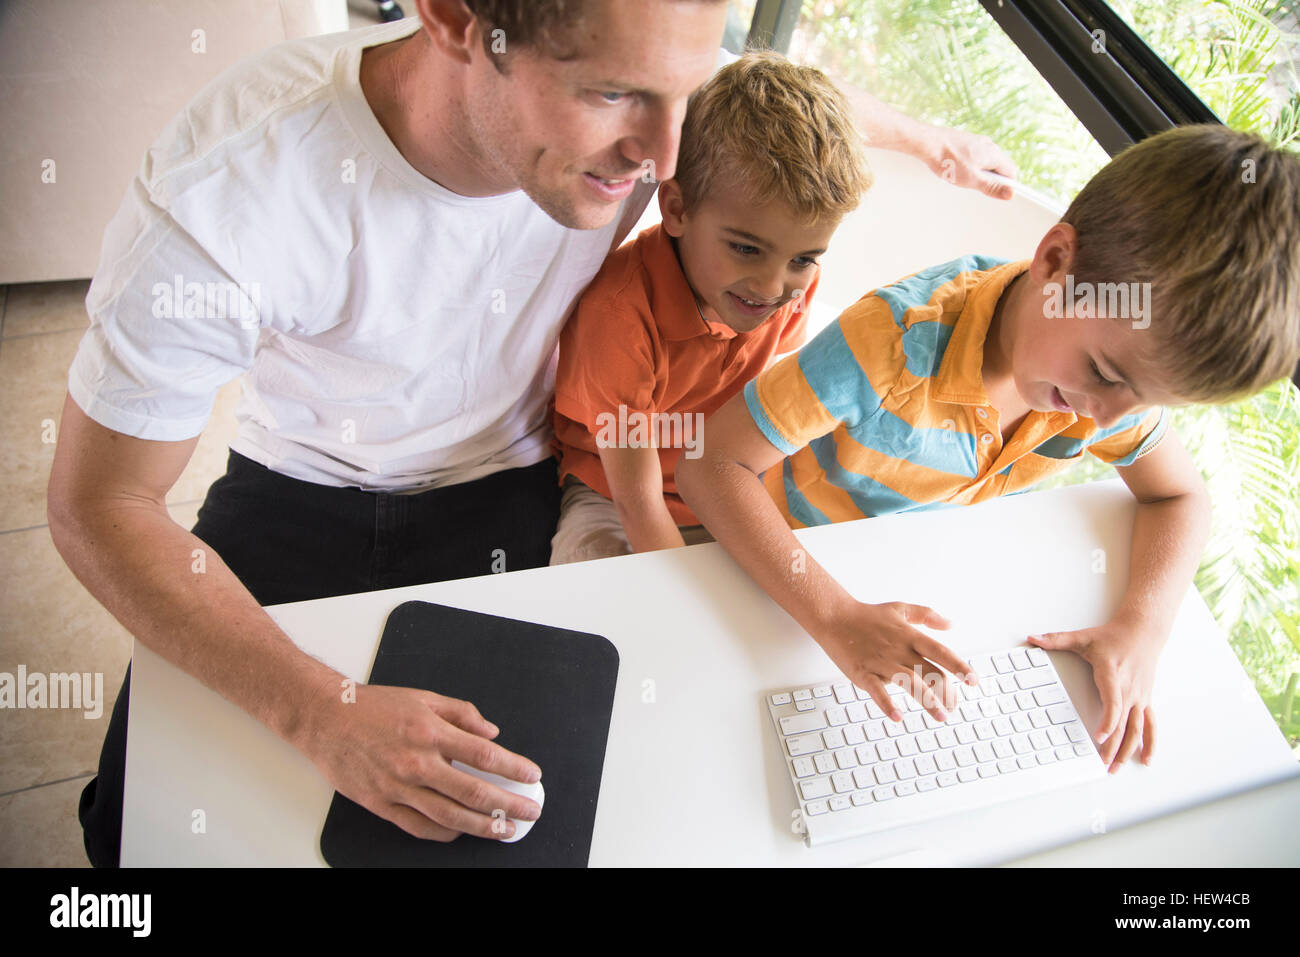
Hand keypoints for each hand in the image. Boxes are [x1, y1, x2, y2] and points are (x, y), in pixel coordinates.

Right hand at [298, 682, 542, 840]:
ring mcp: (398, 787)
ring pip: (449, 817)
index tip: (531, 776)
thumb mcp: (424, 697)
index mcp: (430, 731)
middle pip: (472, 792)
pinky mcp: (381, 804)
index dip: (513, 768)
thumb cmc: (373, 707)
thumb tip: (491, 733)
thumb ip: (462, 713)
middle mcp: (416, 762)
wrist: (325, 719)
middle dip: (506, 805)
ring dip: (482, 827)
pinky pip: (419, 827)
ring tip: (505, 830)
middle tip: (529, 811)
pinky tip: (463, 832)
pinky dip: (445, 833)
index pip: (484, 756)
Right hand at [813, 601, 974, 720]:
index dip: (958, 666)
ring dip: (927, 701)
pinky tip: (897, 717)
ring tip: (941, 716)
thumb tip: (950, 624)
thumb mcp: (900, 609)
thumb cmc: (867, 615)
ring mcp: (881, 662)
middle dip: (946, 693)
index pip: (940, 652)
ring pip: (909, 683)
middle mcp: (899, 650)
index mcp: (909, 636)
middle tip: (954, 708)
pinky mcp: (863, 672)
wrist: (835, 617)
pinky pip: (877, 690)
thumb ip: (926, 615)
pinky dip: (887, 704)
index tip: (973, 680)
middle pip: (930, 673)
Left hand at [915, 125, 1018, 199]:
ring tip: (962, 175)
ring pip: (986, 162)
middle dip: (991, 179)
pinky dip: (970, 166)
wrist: (929, 143)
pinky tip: (957, 168)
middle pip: (999, 167)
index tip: (999, 194)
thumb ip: (992, 187)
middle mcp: (989, 145)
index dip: (1007, 185)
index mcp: (994, 154)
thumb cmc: (948, 160)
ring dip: (979, 173)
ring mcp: (978, 142)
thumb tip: (1010, 194)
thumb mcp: (972, 180)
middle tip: (975, 184)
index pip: (1011, 172)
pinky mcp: (967, 142)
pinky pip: (976, 156)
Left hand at [1027, 622, 1163, 772]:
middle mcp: (1129, 690)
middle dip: (1113, 746)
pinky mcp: (1145, 700)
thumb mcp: (1084, 637)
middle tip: (1101, 764)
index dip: (1108, 720)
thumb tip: (1033, 638)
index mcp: (1113, 675)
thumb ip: (1057, 639)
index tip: (1099, 736)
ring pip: (1136, 728)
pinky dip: (1149, 743)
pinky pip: (1150, 725)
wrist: (1142, 632)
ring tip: (1116, 767)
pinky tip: (1146, 758)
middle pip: (1123, 723)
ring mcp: (1139, 697)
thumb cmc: (1113, 637)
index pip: (1113, 702)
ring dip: (1128, 750)